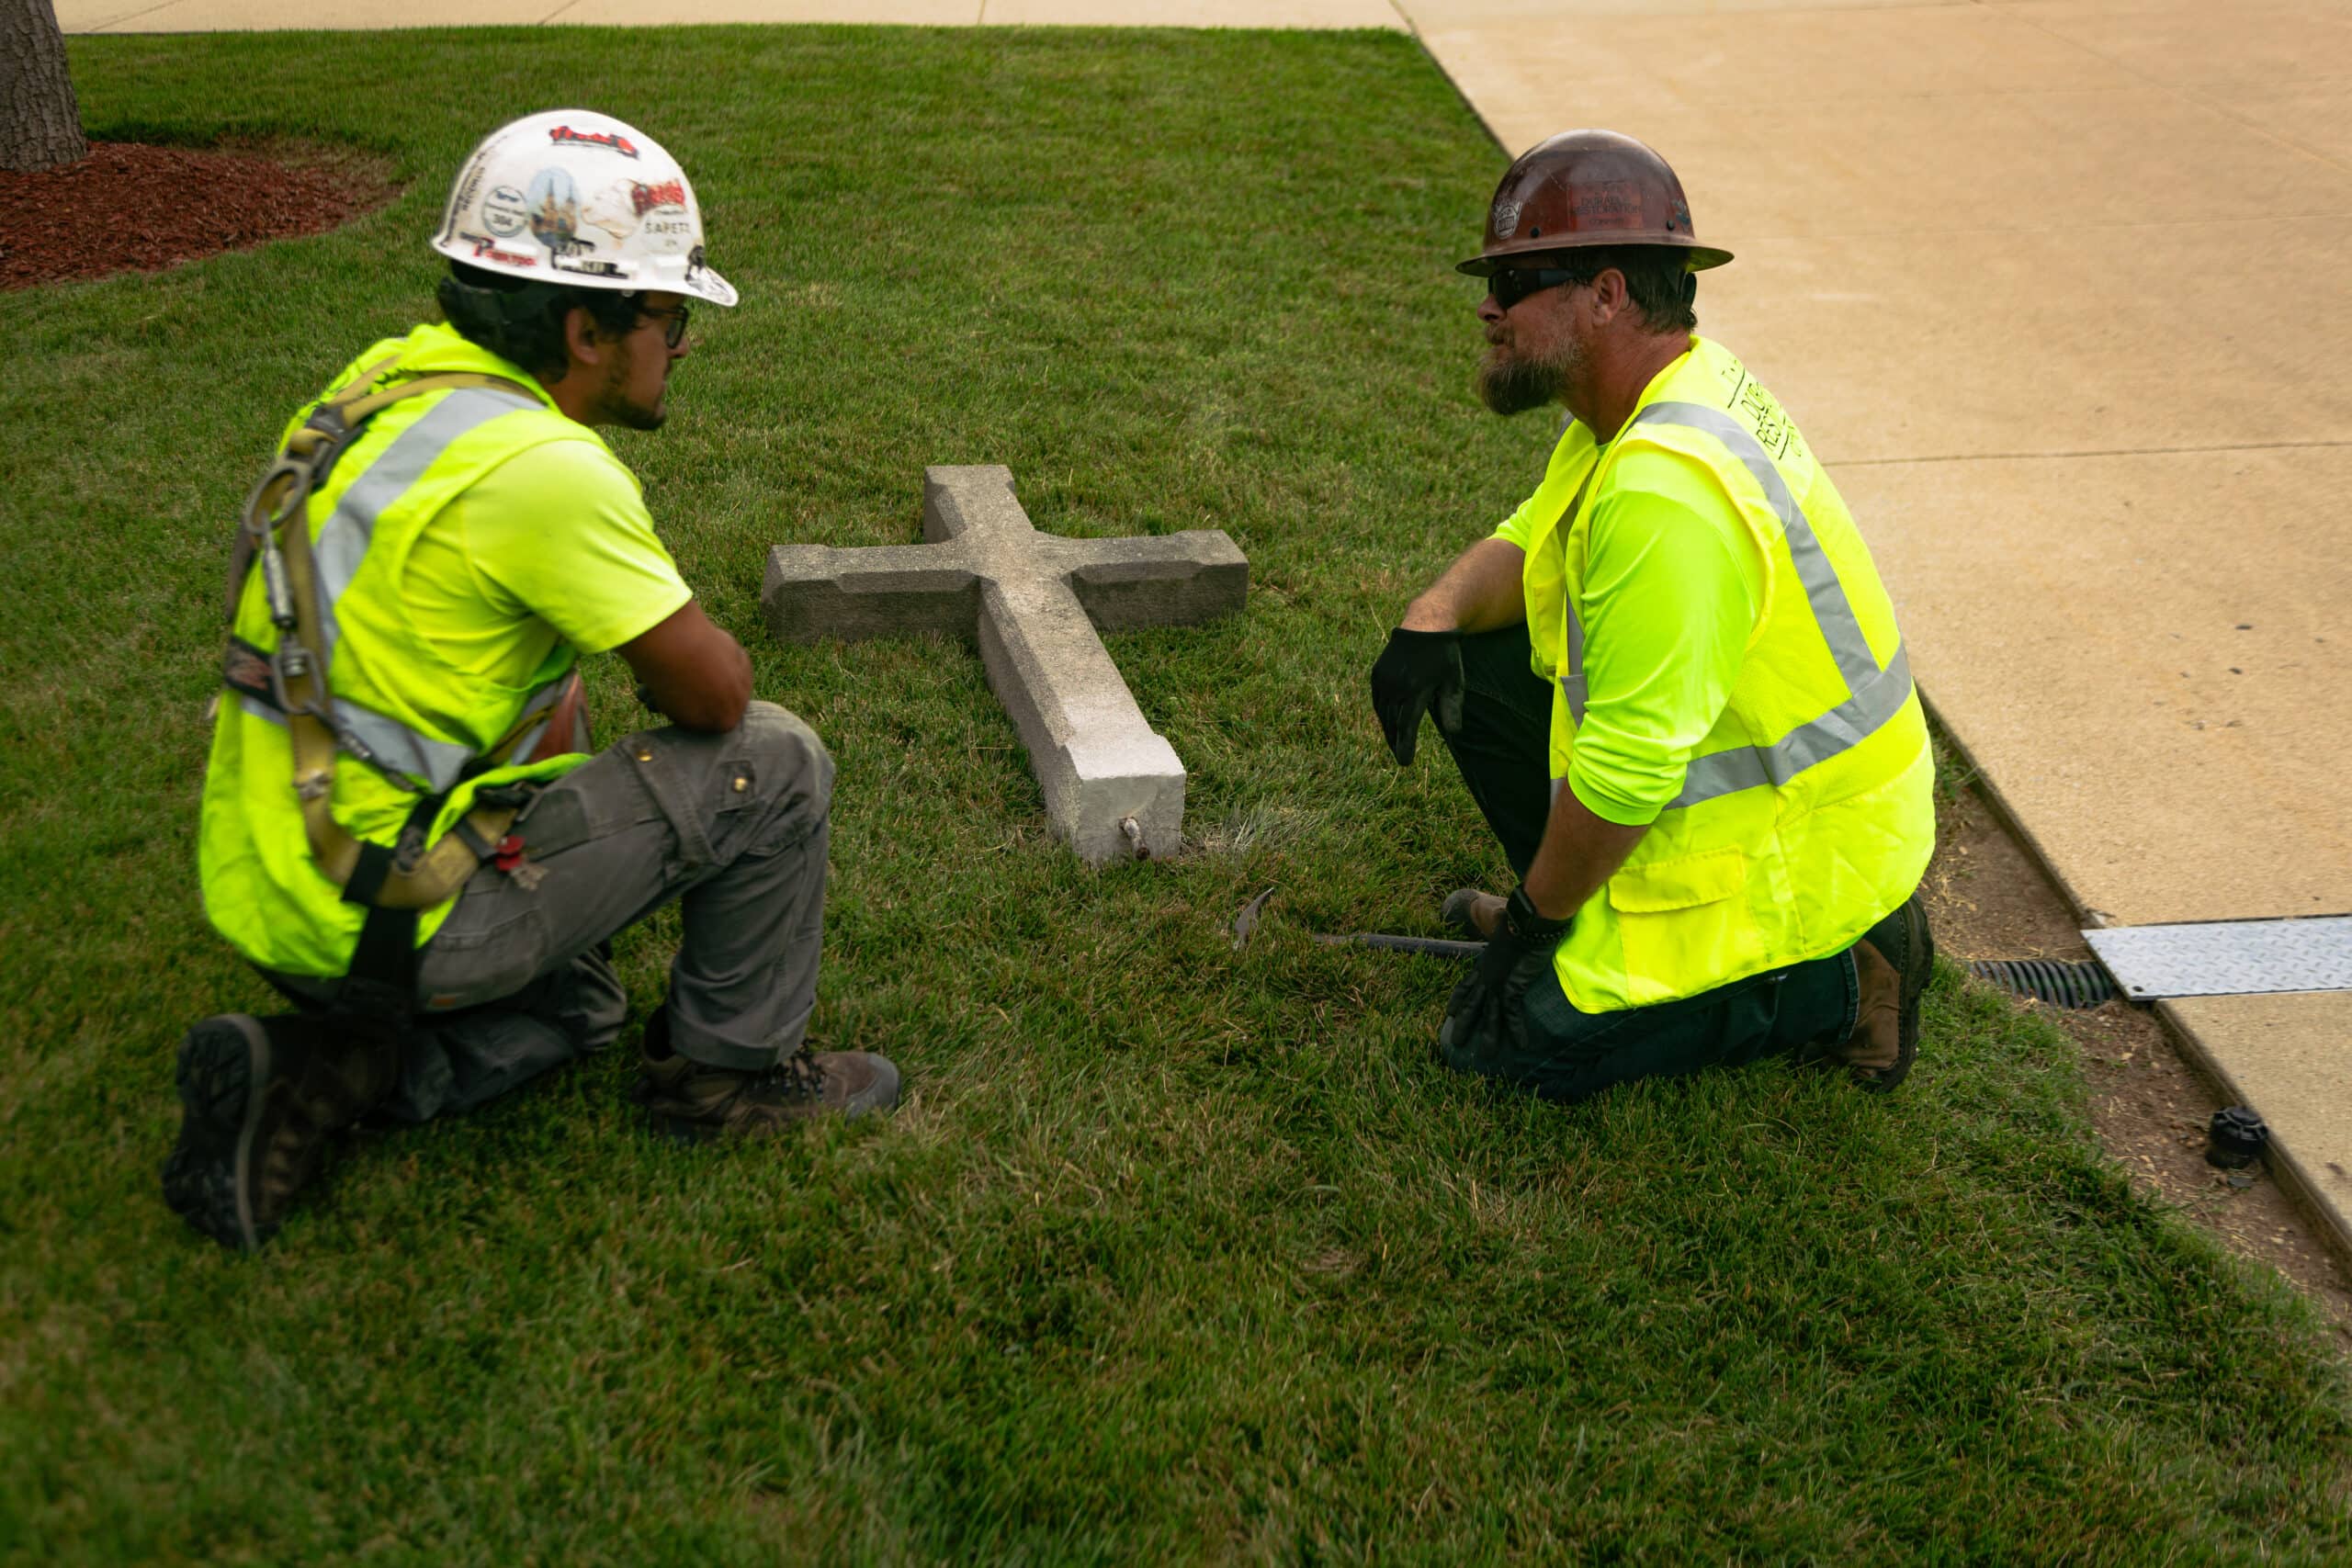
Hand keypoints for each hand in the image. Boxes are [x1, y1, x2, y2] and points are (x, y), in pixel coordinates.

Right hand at [1369, 627, 1465, 765]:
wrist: (1425, 624)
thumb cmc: (1444, 655)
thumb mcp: (1454, 681)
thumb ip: (1452, 707)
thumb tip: (1454, 734)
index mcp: (1416, 688)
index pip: (1406, 725)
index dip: (1405, 746)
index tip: (1405, 762)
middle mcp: (1396, 685)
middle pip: (1392, 722)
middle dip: (1397, 742)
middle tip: (1401, 758)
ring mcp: (1384, 678)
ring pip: (1382, 713)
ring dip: (1388, 730)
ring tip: (1396, 744)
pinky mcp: (1377, 673)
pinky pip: (1377, 700)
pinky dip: (1382, 714)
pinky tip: (1388, 723)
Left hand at [1439, 889, 1568, 1073]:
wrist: (1527, 920)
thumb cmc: (1522, 921)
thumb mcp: (1509, 933)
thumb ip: (1507, 939)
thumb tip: (1513, 931)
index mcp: (1485, 963)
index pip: (1467, 985)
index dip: (1458, 999)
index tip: (1450, 1012)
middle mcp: (1486, 975)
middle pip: (1471, 1005)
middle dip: (1464, 1024)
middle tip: (1457, 1042)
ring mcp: (1497, 982)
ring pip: (1488, 1015)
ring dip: (1487, 1036)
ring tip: (1486, 1055)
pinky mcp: (1512, 986)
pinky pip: (1512, 1013)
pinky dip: (1516, 1030)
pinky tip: (1521, 1044)